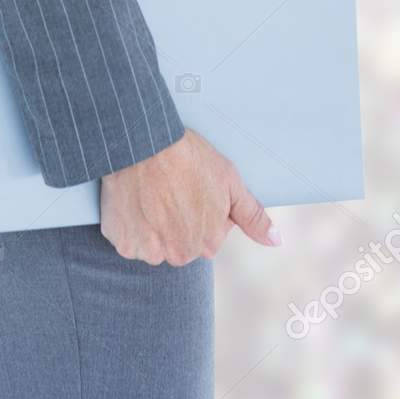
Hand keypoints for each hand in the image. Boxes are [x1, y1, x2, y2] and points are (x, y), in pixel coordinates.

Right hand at [99, 128, 281, 264]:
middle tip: (173, 189)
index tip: (193, 188)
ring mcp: (149, 251)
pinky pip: (129, 239)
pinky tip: (136, 199)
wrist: (146, 143)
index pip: (209, 234)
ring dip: (153, 226)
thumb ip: (254, 217)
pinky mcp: (122, 242)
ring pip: (155, 243)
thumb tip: (277, 241)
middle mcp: (179, 254)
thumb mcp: (231, 182)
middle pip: (181, 242)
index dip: (202, 209)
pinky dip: (131, 224)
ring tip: (153, 193)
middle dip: (179, 222)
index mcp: (208, 243)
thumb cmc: (190, 158)